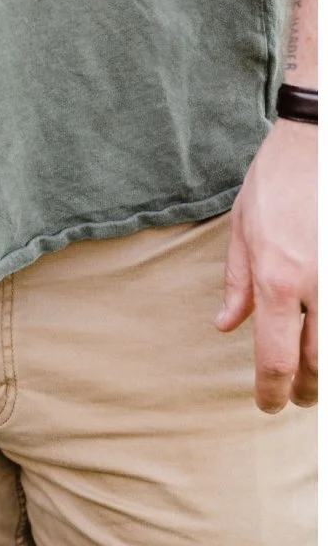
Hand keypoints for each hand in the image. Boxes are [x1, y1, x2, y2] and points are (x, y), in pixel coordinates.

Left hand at [218, 118, 316, 410]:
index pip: (275, 358)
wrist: (317, 139)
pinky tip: (322, 337)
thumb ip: (238, 283)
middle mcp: (317, 287)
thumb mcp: (243, 228)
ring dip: (325, 370)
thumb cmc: (276, 179)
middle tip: (295, 397)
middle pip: (317, 364)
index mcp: (278, 280)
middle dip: (305, 389)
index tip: (268, 405)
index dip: (271, 391)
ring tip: (314, 379)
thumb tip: (227, 326)